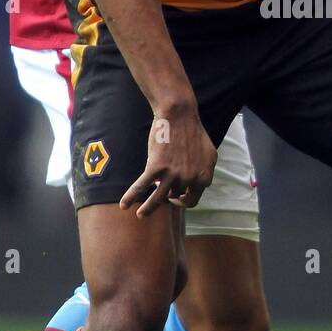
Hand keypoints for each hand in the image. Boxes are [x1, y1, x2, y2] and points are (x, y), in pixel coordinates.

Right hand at [120, 102, 216, 218]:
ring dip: (148, 209)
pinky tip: (123, 205)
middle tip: (164, 197)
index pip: (193, 198)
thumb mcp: (208, 153)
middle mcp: (190, 178)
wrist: (179, 115)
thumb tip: (197, 185)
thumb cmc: (192, 132)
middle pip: (176, 197)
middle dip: (169, 198)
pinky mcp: (156, 167)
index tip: (175, 197)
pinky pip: (141, 186)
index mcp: (205, 176)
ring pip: (158, 199)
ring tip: (141, 215)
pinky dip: (131, 196)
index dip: (184, 199)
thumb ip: (204, 171)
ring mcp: (173, 174)